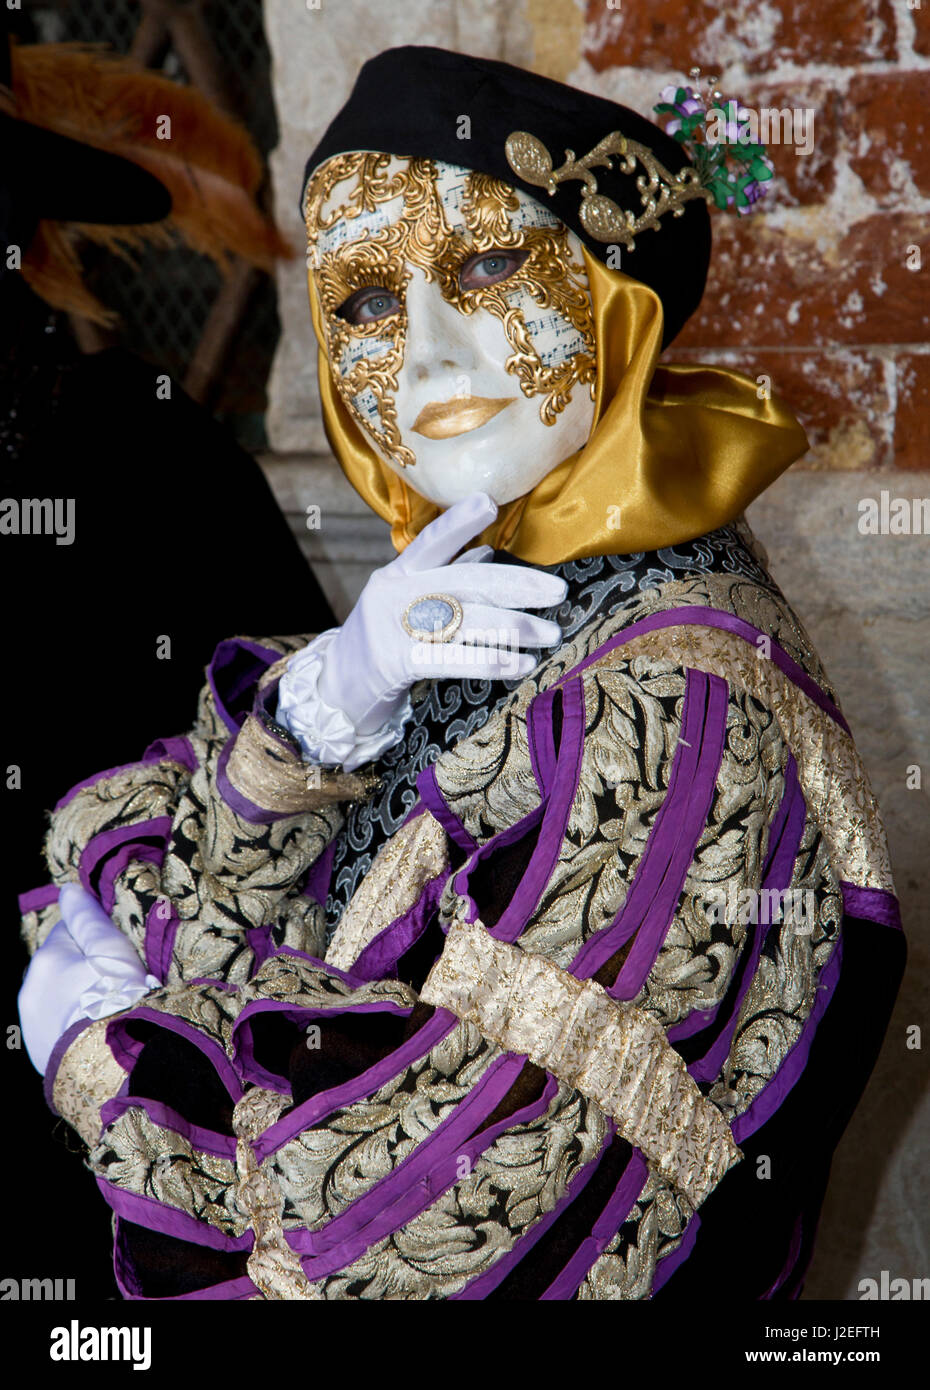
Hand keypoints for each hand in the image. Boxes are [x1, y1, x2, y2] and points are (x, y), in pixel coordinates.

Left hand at [18, 883, 159, 1075]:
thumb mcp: (112, 950)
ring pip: (55, 993)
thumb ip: (89, 918)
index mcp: (47, 959)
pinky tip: (95, 1026)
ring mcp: (31, 1022)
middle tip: (117, 978)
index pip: (69, 929)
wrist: (112, 1064)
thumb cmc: (117, 999)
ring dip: (75, 993)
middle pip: (59, 962)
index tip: (118, 948)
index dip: (95, 934)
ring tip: (108, 1005)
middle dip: (82, 965)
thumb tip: (69, 890)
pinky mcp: (38, 1050)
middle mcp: (30, 988)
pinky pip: (55, 1023)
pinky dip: (70, 1019)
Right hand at [278, 492, 567, 760]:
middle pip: (464, 581)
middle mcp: (394, 593)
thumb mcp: (405, 603)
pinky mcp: (396, 663)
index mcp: (397, 573)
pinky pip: (453, 659)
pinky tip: (521, 664)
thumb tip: (485, 553)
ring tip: (550, 633)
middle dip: (517, 585)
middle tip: (558, 591)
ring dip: (515, 627)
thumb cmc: (381, 643)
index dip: (459, 522)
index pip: (431, 541)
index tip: (490, 503)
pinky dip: (491, 661)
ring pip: (465, 620)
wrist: (335, 692)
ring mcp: (393, 628)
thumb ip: (443, 577)